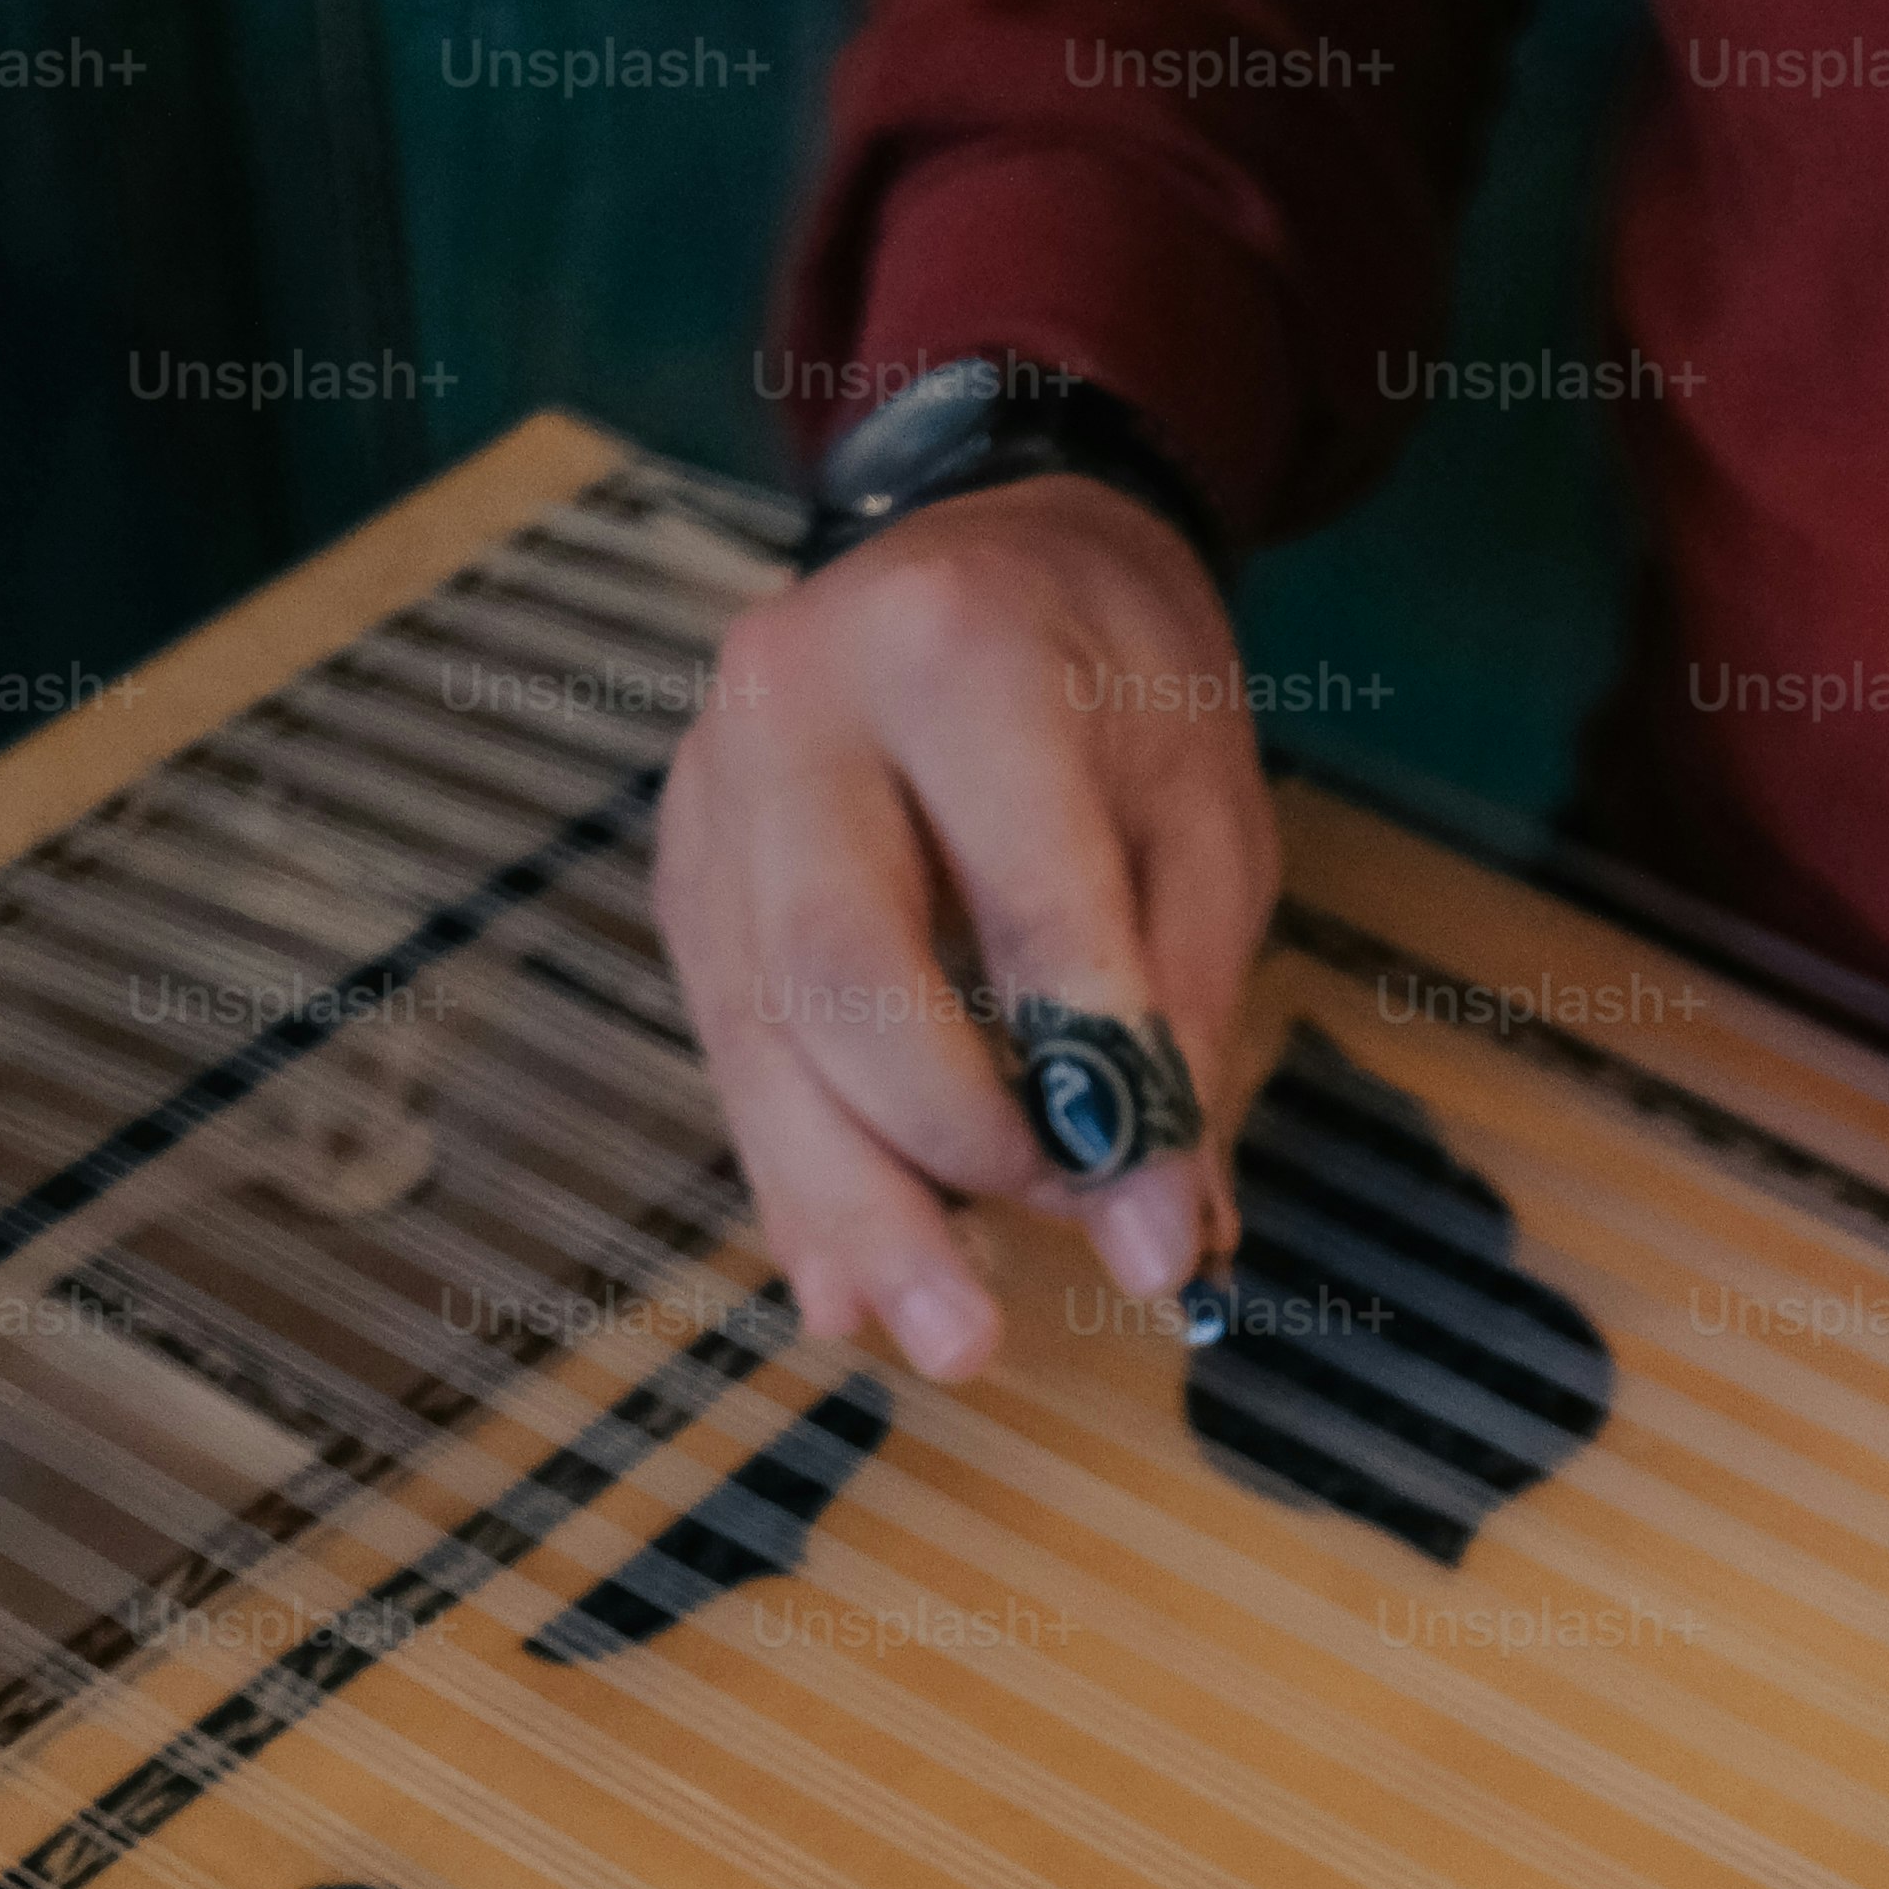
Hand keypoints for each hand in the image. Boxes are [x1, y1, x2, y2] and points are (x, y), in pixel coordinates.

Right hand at [655, 474, 1277, 1379]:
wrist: (990, 551)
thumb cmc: (1116, 683)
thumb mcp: (1204, 813)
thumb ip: (1180, 1012)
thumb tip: (1161, 1234)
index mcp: (954, 648)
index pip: (1023, 895)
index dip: (1092, 1080)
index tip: (1157, 1235)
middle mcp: (795, 704)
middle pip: (834, 974)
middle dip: (926, 1165)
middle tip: (1000, 1322)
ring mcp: (713, 789)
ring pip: (759, 1033)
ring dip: (844, 1209)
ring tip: (935, 1338)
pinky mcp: (684, 870)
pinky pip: (734, 1046)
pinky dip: (798, 1174)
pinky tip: (850, 1284)